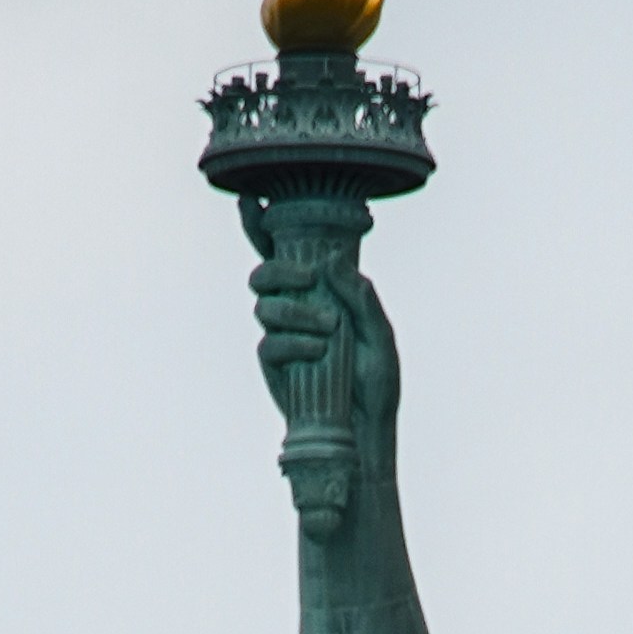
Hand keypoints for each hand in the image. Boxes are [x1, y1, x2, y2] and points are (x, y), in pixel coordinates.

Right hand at [248, 242, 399, 467]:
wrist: (366, 432)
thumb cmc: (376, 382)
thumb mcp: (380, 337)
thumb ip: (362, 300)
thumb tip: (333, 261)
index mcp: (321, 292)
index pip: (286, 251)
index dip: (261, 225)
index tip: (252, 201)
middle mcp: (295, 308)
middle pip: (264, 271)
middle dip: (279, 267)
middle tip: (308, 277)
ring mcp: (281, 336)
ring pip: (264, 304)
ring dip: (294, 310)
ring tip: (328, 329)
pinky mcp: (274, 366)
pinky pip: (269, 343)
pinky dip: (293, 342)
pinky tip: (318, 350)